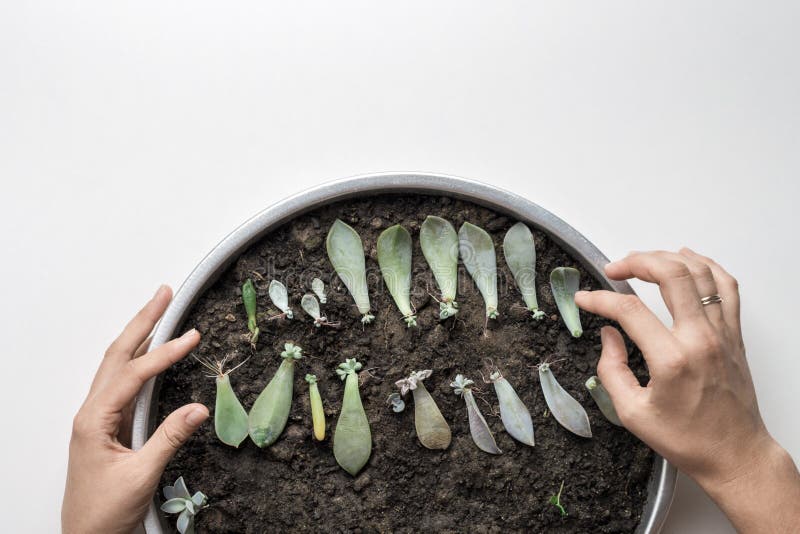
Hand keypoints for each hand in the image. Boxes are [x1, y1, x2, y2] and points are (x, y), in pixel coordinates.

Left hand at [62, 286, 208, 533]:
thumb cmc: (103, 512)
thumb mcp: (140, 476)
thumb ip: (169, 439)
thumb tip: (198, 408)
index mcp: (94, 421)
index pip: (133, 375)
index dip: (164, 354)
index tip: (191, 337)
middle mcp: (92, 412)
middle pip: (118, 355)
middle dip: (142, 322)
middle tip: (164, 294)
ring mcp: (98, 416)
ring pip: (117, 364)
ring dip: (138, 335)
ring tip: (159, 310)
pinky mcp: (107, 424)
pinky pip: (122, 381)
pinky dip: (138, 358)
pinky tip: (150, 351)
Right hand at [575, 249, 799, 532]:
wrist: (735, 455)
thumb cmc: (686, 439)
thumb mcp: (632, 414)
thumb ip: (611, 370)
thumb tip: (608, 335)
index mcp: (672, 360)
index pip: (630, 310)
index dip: (600, 298)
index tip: (584, 298)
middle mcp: (701, 339)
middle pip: (671, 275)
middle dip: (637, 261)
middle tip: (614, 268)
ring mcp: (722, 333)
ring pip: (700, 273)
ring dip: (668, 257)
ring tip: (644, 260)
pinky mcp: (735, 335)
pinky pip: (726, 286)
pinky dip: (706, 265)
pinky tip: (688, 260)